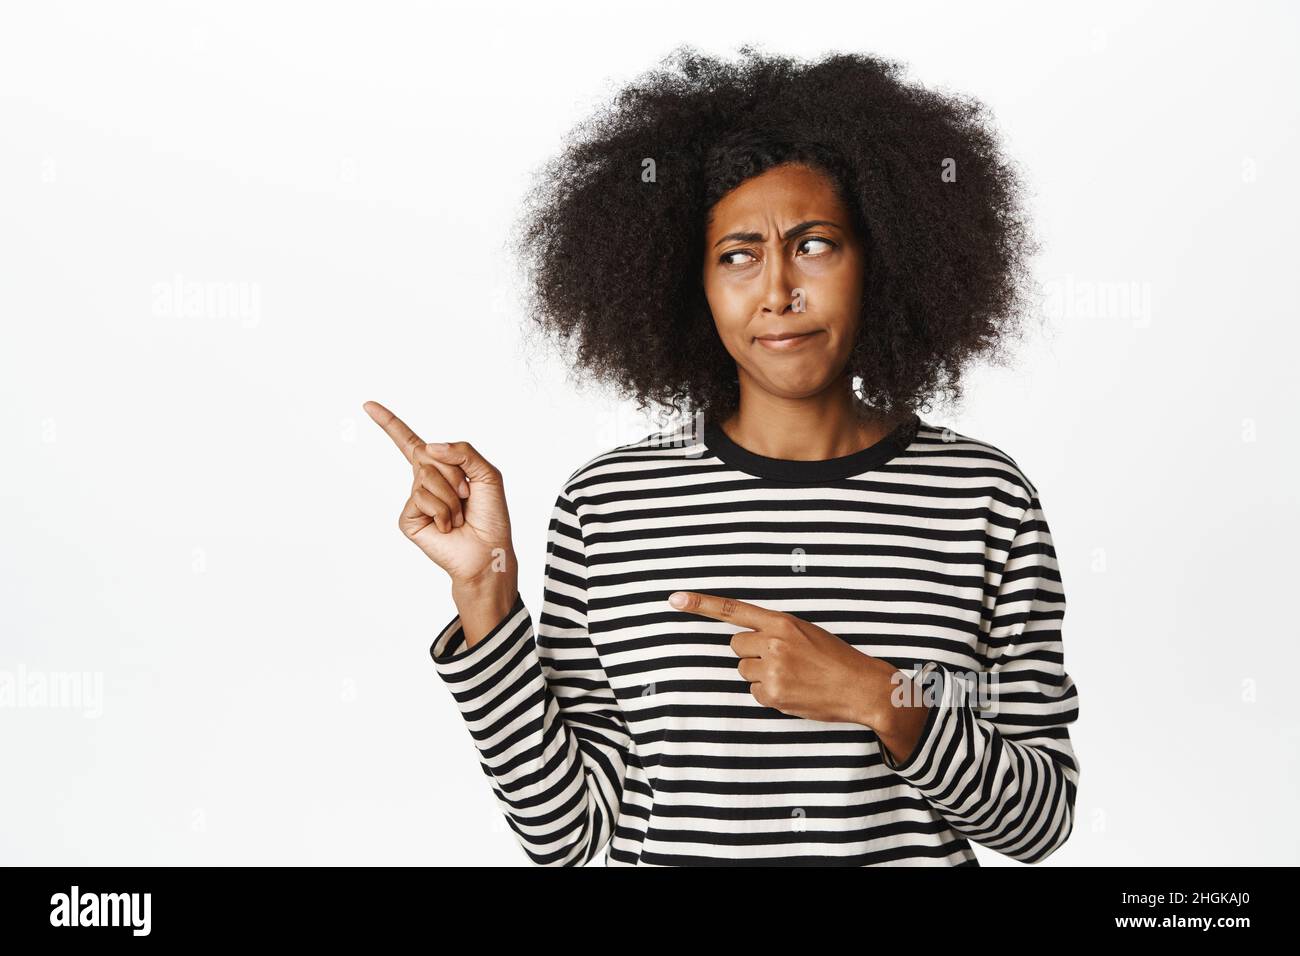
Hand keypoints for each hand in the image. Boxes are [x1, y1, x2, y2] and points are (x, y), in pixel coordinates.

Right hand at [363, 400, 515, 588]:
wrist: (488, 551)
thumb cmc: (490, 516)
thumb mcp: (487, 474)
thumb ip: (463, 451)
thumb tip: (428, 447)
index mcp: (441, 469)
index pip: (410, 442)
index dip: (390, 423)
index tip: (369, 405)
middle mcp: (424, 482)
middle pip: (428, 456)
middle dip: (455, 474)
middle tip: (467, 496)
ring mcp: (414, 500)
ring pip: (426, 477)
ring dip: (451, 496)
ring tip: (458, 515)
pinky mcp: (408, 518)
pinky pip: (421, 498)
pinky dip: (441, 510)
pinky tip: (447, 526)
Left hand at [666, 591, 929, 759]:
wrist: (861, 687)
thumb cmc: (836, 657)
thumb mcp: (807, 631)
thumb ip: (776, 630)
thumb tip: (746, 640)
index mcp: (782, 622)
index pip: (733, 610)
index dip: (701, 604)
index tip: (674, 599)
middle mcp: (773, 643)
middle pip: (736, 645)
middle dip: (751, 652)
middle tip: (781, 658)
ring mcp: (772, 670)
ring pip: (745, 670)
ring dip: (761, 674)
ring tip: (791, 675)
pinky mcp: (774, 694)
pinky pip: (755, 692)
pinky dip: (769, 694)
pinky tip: (792, 691)